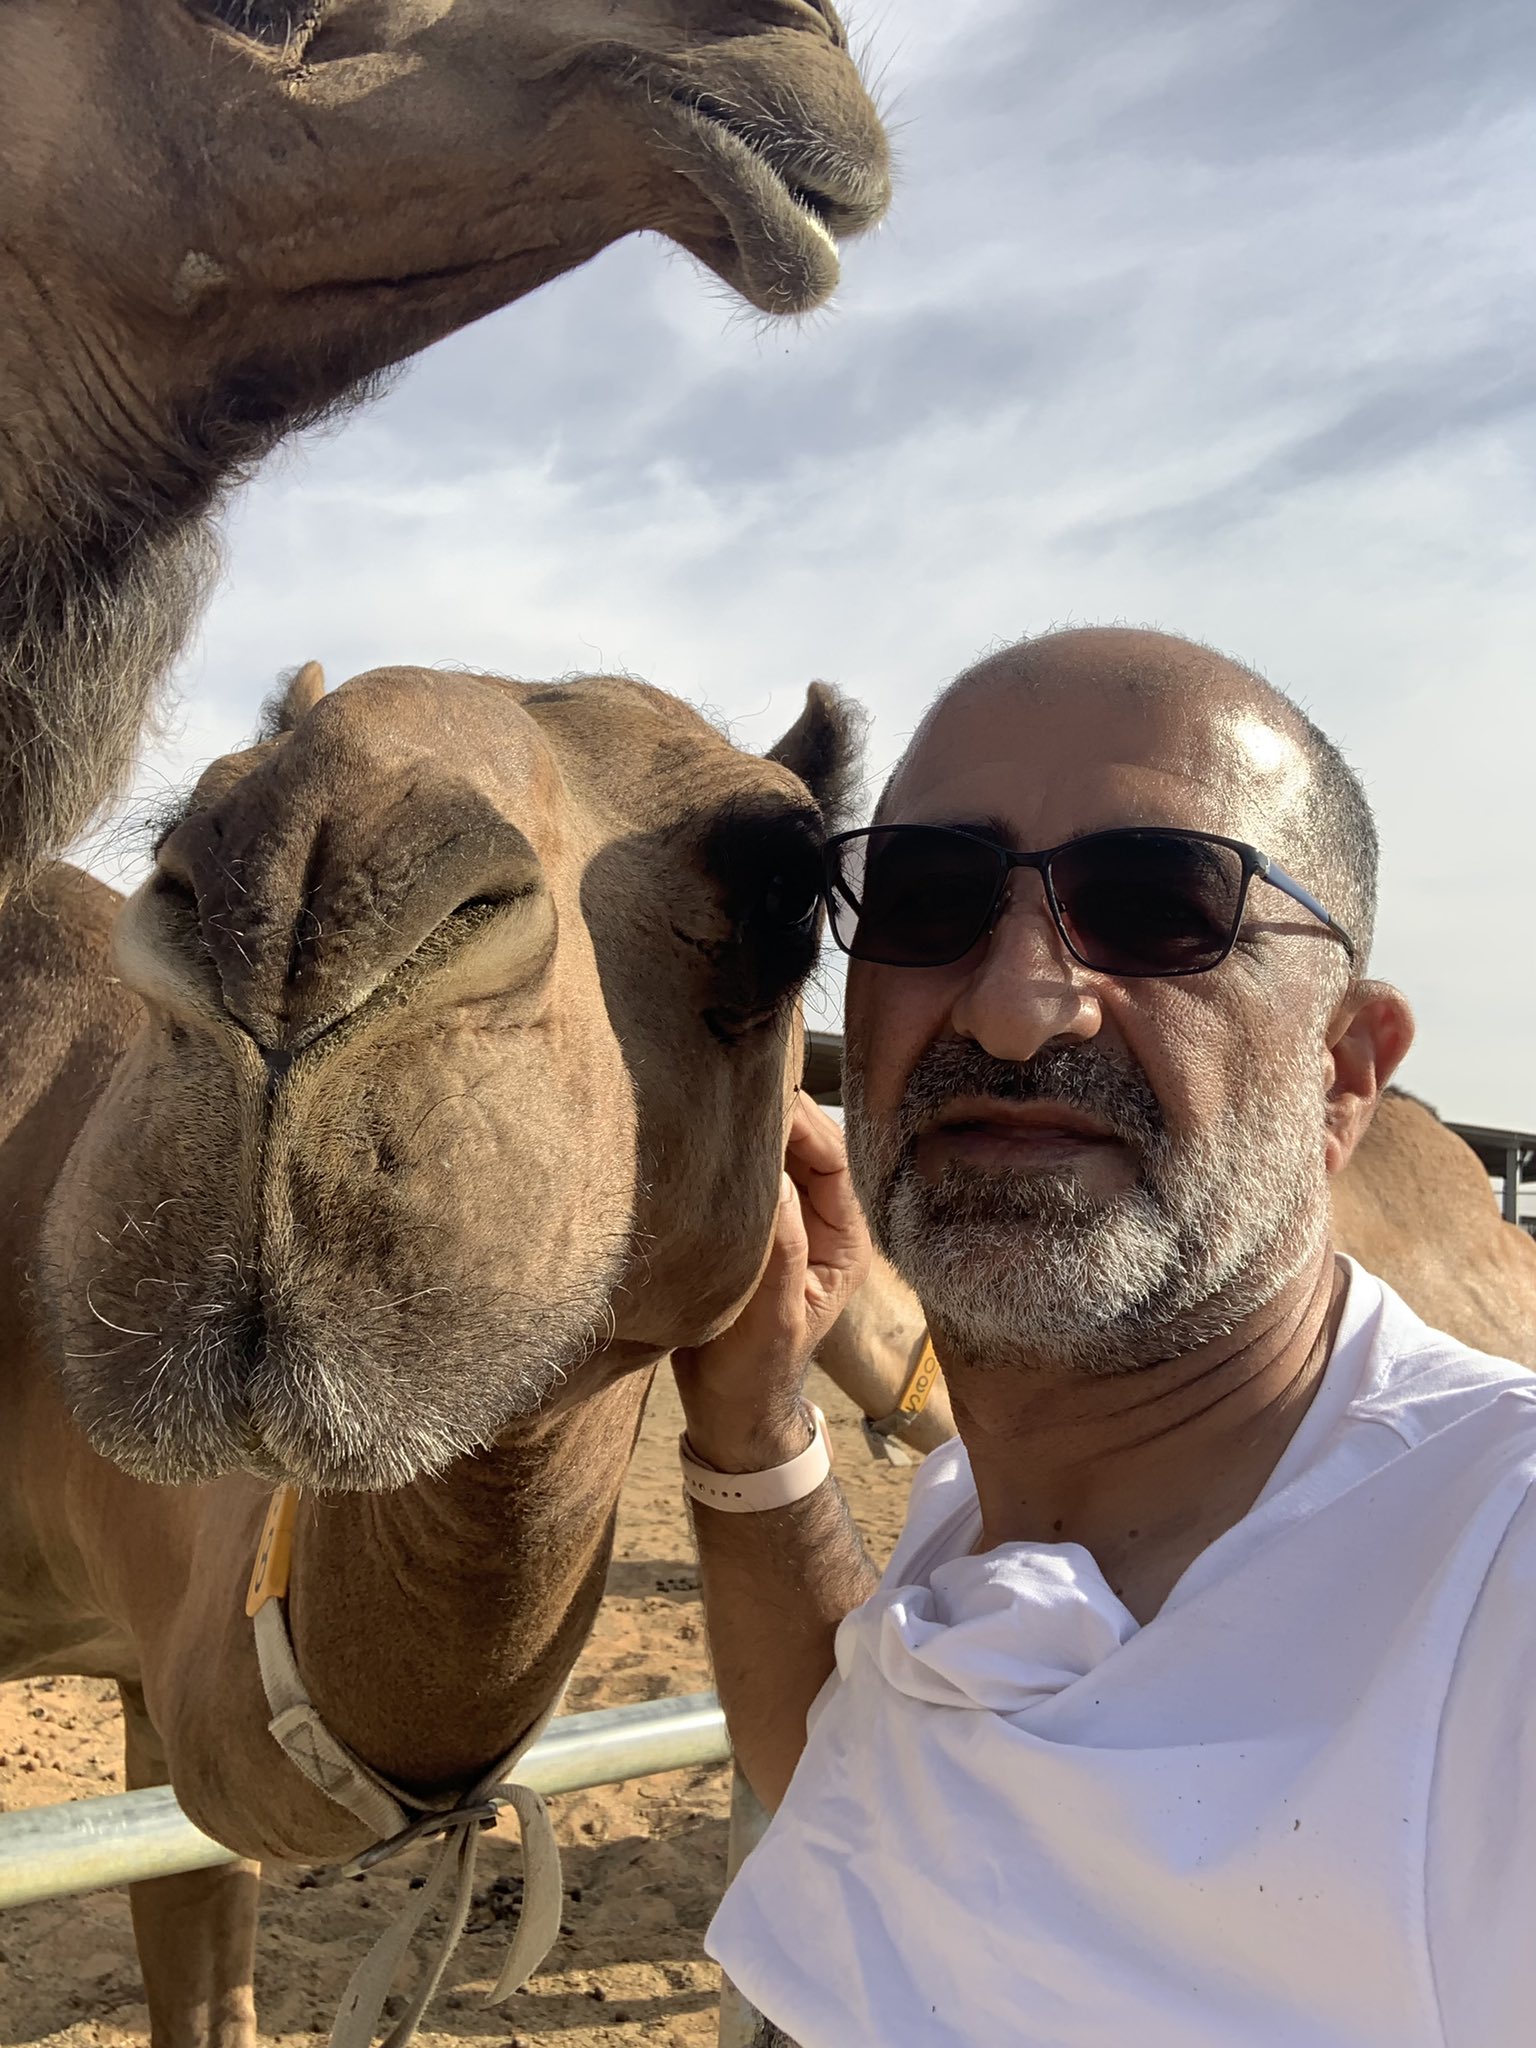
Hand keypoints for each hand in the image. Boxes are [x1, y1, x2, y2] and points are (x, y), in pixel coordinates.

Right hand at [673, 1092, 871, 1472]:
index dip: (802, 1122)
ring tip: (713, 1097)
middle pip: (807, 1146)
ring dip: (750, 1132)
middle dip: (777, 1115)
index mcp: (846, 1238)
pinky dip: (729, 1155)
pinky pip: (748, 1176)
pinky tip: (701, 1136)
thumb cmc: (756, 1371)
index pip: (834, 1157)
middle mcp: (823, 1222)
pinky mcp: (755, 1228)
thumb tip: (775, 1179)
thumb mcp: (773, 1316)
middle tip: (732, 1081)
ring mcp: (789, 1222)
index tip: (763, 1093)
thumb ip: (781, 1250)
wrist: (728, 1408)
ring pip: (777, 1157)